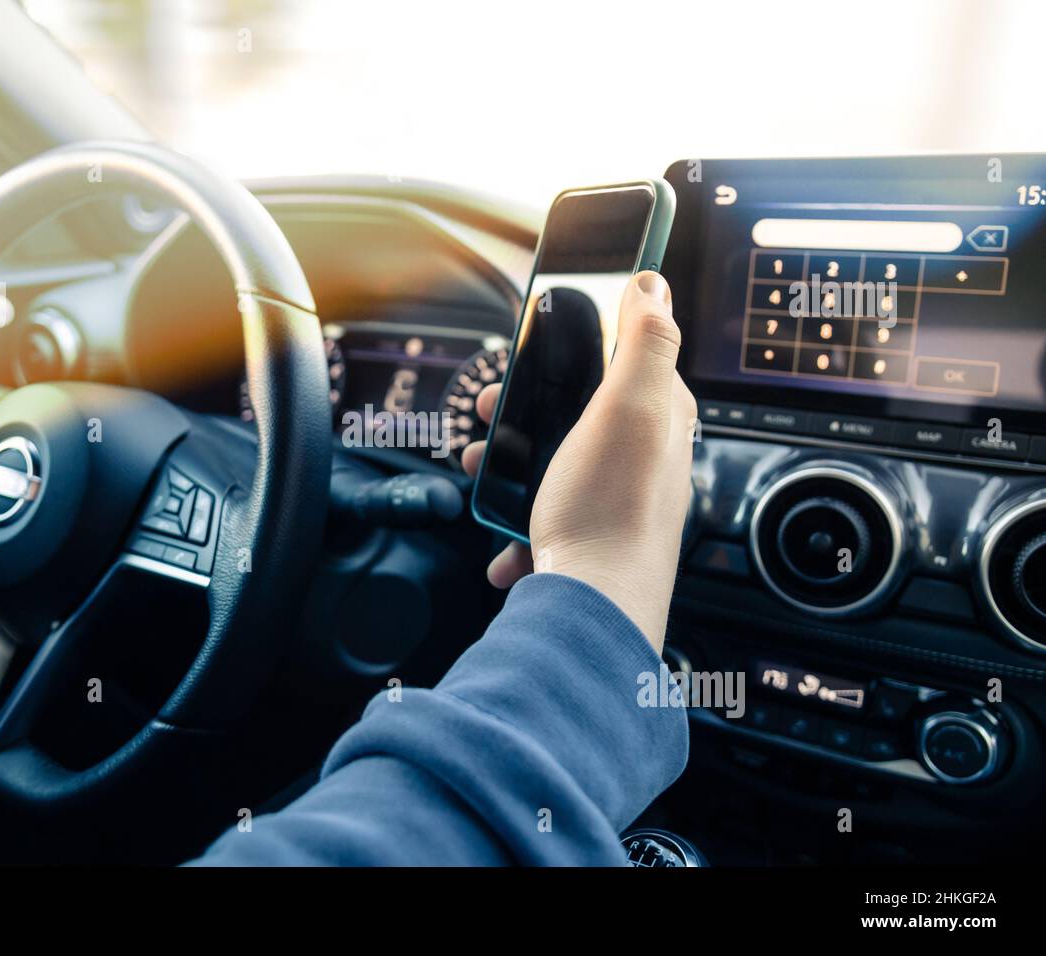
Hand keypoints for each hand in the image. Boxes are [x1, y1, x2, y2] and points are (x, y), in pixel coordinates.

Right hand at [461, 270, 695, 651]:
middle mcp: (645, 458)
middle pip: (578, 411)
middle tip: (488, 410)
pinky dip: (517, 520)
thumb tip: (653, 283)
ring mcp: (617, 501)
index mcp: (661, 418)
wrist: (594, 609)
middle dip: (526, 409)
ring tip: (479, 470)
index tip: (530, 351)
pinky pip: (546, 516)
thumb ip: (646, 340)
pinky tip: (505, 536)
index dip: (576, 347)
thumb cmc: (608, 511)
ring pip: (554, 463)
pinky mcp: (591, 540)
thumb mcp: (628, 408)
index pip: (625, 359)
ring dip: (510, 462)